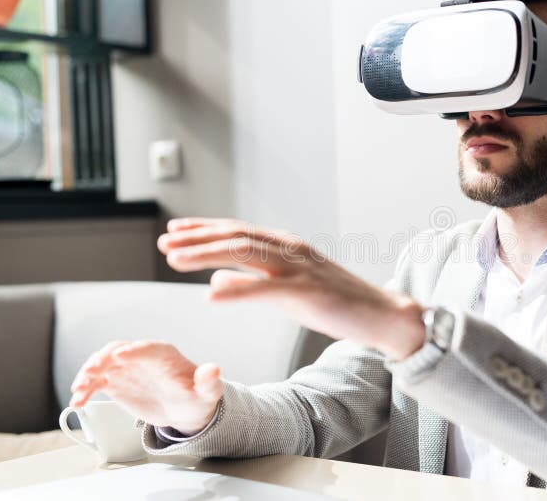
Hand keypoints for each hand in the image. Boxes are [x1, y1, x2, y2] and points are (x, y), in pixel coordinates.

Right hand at [69, 341, 222, 434]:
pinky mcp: (116, 383)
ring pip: (102, 365)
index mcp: (164, 354)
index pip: (148, 348)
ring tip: (79, 388)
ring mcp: (127, 369)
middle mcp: (142, 357)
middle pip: (118, 350)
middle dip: (103, 359)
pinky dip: (85, 390)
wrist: (185, 409)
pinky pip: (96, 382)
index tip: (120, 356)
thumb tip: (214, 369)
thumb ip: (208, 381)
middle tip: (90, 371)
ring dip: (88, 373)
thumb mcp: (208, 392)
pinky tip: (77, 402)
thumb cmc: (197, 396)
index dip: (134, 350)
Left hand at [158, 218, 425, 360]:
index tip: (174, 232)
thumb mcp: (289, 290)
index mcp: (287, 247)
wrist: (382, 315)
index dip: (203, 230)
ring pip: (245, 253)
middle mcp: (291, 250)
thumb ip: (254, 282)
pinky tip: (211, 295)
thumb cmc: (337, 303)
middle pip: (236, 237)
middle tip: (164, 242)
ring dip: (206, 254)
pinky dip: (237, 291)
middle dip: (196, 238)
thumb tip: (216, 281)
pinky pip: (266, 289)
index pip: (238, 232)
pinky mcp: (309, 292)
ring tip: (175, 258)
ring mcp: (300, 269)